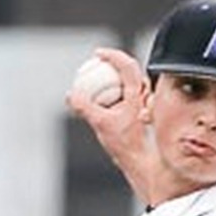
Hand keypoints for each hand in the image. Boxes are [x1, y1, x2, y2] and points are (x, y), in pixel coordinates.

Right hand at [67, 48, 159, 203]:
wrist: (141, 161)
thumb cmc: (126, 145)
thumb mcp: (100, 123)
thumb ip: (84, 107)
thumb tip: (70, 95)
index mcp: (138, 93)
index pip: (127, 64)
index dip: (112, 54)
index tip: (98, 53)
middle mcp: (144, 95)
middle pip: (129, 69)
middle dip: (112, 62)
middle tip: (96, 62)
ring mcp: (144, 103)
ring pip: (129, 81)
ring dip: (113, 76)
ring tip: (98, 79)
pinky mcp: (140, 111)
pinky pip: (126, 94)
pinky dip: (114, 90)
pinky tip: (103, 98)